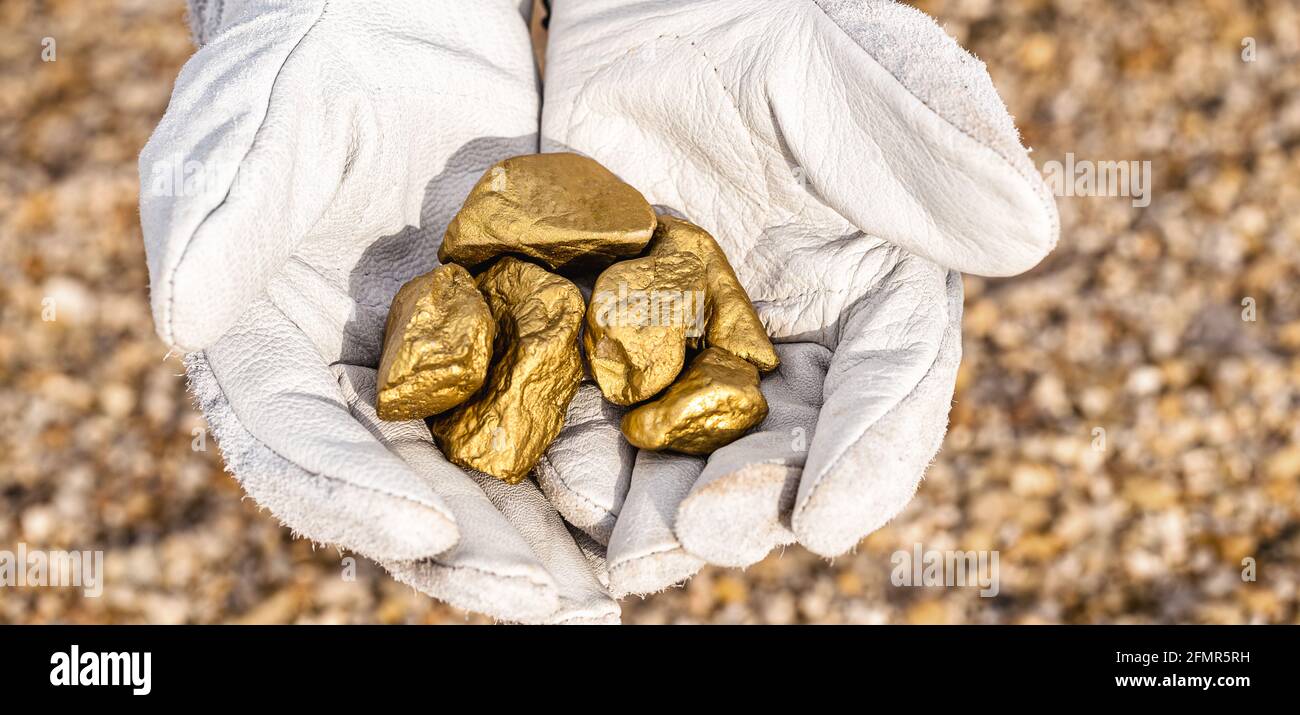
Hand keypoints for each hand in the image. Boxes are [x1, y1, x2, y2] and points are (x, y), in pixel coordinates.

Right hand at [140, 0, 616, 622]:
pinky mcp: (517, 337)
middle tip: (555, 606)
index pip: (296, 449)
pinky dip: (601, 460)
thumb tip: (176, 324)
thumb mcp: (260, 128)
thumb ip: (222, 218)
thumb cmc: (308, 59)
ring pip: (490, 476)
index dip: (351, 498)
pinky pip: (558, 413)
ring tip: (611, 592)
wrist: (400, 15)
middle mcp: (355, 382)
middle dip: (478, 555)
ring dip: (549, 540)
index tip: (427, 528)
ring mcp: (440, 368)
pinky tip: (654, 497)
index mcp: (270, 351)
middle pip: (406, 492)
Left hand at [537, 0, 1057, 594]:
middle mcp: (800, 340)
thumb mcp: (848, 74)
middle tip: (711, 535)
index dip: (868, 458)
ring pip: (695, 448)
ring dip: (664, 503)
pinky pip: (604, 411)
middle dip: (756, 498)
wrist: (644, 12)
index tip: (831, 519)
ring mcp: (703, 349)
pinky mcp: (617, 342)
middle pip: (791, 443)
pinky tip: (559, 477)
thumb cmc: (765, 25)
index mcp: (879, 291)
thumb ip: (931, 150)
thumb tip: (1028, 237)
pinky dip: (586, 449)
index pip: (891, 386)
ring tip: (630, 545)